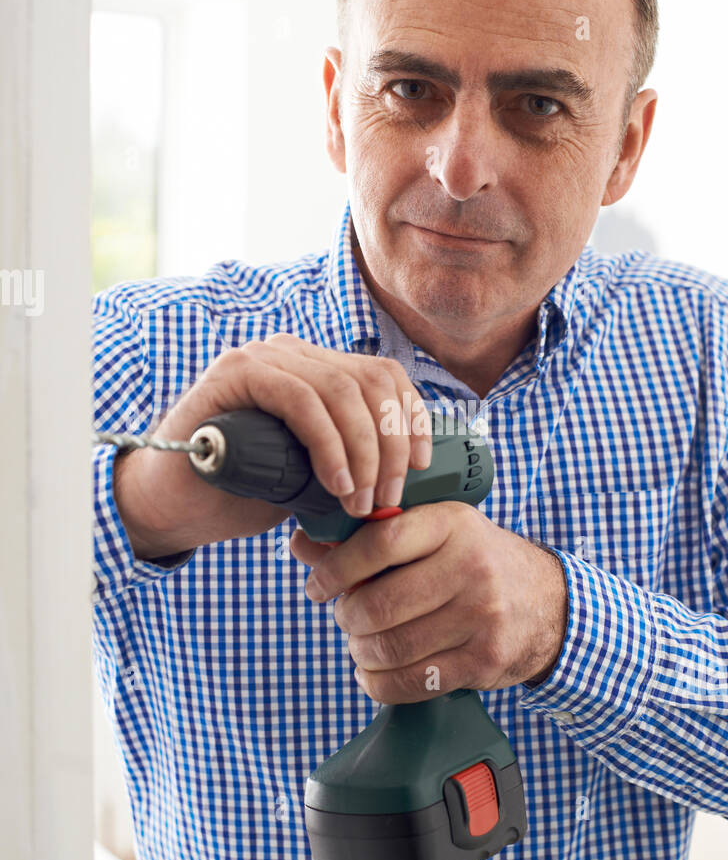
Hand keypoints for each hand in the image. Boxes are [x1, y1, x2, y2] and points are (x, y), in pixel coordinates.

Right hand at [110, 334, 432, 558]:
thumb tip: (406, 478)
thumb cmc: (242, 493)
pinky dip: (328, 443)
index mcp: (315, 370)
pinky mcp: (235, 374)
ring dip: (364, 450)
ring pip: (342, 389)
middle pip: (371, 380)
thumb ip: (352, 461)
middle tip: (390, 498)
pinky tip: (336, 482)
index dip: (412, 418)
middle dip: (392, 443)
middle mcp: (292, 354)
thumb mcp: (314, 475)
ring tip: (361, 500)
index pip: (384, 376)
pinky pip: (301, 399)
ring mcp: (262, 358)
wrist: (172, 505)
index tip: (423, 467)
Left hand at [289, 501, 568, 703]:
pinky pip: (411, 683)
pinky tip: (374, 673)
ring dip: (361, 653)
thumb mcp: (436, 533)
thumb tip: (302, 545)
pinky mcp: (483, 661)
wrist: (550, 603)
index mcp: (452, 524)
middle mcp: (471, 568)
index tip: (317, 586)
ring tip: (362, 644)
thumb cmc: (477, 562)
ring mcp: (481, 617)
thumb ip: (368, 538)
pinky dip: (379, 684)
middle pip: (378, 605)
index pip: (378, 543)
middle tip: (347, 618)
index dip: (335, 568)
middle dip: (348, 618)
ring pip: (391, 648)